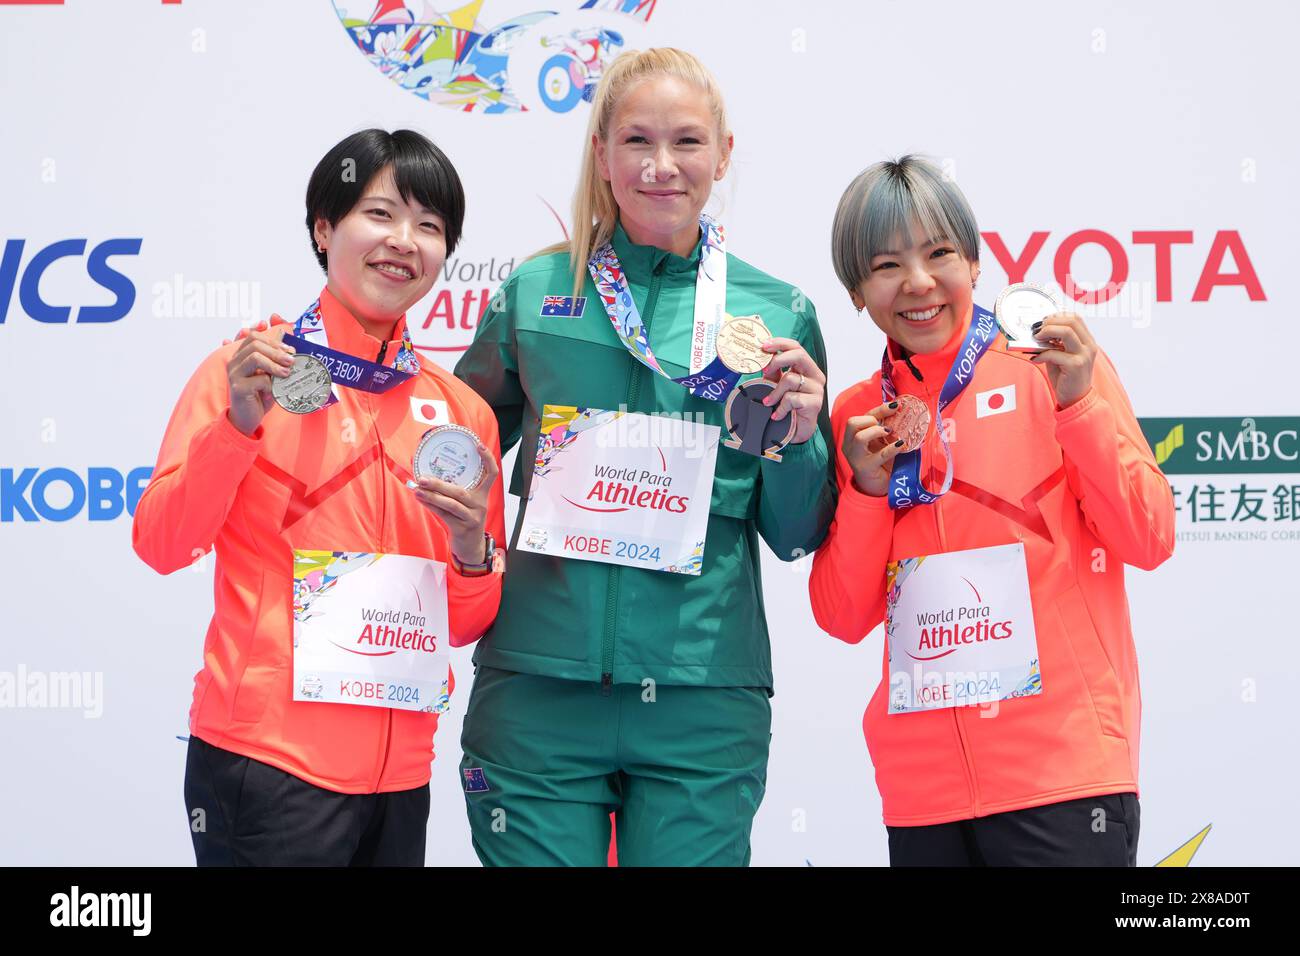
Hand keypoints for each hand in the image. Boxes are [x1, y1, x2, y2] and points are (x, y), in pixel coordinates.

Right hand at [226, 316, 292, 436]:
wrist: (247, 418)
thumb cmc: (260, 395)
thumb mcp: (269, 375)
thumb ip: (274, 361)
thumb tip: (290, 348)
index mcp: (241, 356)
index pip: (254, 337)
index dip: (273, 341)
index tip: (289, 349)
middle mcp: (234, 362)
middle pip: (255, 344)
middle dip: (277, 351)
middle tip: (291, 361)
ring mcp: (234, 374)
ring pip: (255, 358)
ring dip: (275, 365)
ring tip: (286, 373)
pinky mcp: (238, 388)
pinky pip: (259, 379)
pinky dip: (270, 385)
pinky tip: (272, 393)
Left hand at [408, 443, 500, 564]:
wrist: (471, 548)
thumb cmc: (466, 521)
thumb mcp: (467, 505)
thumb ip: (456, 492)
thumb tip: (432, 475)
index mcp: (483, 496)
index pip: (491, 474)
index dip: (487, 459)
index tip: (478, 445)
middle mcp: (480, 505)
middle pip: (460, 491)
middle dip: (439, 484)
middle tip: (423, 478)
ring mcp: (472, 518)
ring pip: (451, 504)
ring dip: (432, 496)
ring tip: (418, 489)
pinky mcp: (462, 529)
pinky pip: (444, 515)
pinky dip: (431, 506)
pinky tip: (421, 500)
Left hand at [758, 337, 826, 444]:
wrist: (795, 431)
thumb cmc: (787, 407)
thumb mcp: (777, 385)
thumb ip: (774, 371)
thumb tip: (762, 356)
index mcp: (806, 368)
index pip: (796, 347)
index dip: (780, 343)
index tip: (764, 346)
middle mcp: (815, 376)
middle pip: (799, 355)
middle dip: (777, 360)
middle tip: (764, 371)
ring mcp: (817, 390)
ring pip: (790, 379)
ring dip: (774, 392)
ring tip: (769, 403)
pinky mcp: (815, 404)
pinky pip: (791, 398)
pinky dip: (780, 407)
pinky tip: (777, 415)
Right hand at [842, 401, 907, 496]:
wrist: (876, 487)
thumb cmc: (879, 462)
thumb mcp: (879, 442)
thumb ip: (884, 430)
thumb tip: (901, 413)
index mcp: (852, 436)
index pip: (862, 417)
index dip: (879, 409)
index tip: (896, 406)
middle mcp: (850, 445)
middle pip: (852, 423)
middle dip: (872, 419)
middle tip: (886, 427)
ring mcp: (855, 457)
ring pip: (860, 437)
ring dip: (877, 431)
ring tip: (891, 434)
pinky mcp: (865, 468)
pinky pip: (879, 455)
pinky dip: (892, 448)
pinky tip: (901, 444)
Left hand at [1029, 312, 1096, 408]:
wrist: (1076, 398)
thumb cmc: (1067, 377)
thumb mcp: (1062, 356)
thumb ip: (1055, 343)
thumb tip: (1039, 332)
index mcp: (1087, 341)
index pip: (1075, 318)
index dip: (1057, 316)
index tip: (1043, 321)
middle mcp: (1089, 346)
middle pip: (1071, 321)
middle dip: (1050, 322)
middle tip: (1037, 329)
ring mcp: (1084, 355)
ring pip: (1066, 332)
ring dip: (1047, 332)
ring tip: (1036, 338)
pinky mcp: (1076, 365)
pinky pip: (1055, 353)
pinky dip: (1042, 354)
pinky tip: (1035, 358)